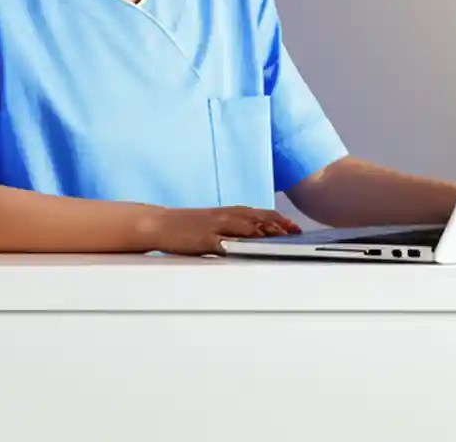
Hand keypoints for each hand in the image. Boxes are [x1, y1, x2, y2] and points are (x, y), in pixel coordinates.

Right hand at [140, 206, 301, 255]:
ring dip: (267, 228)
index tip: (293, 226)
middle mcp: (224, 216)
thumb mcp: (210, 227)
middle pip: (258, 216)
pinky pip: (227, 237)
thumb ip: (229, 231)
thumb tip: (249, 240)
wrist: (158, 224)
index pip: (258, 213)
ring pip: (246, 223)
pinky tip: (255, 242)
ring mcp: (215, 226)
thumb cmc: (183, 228)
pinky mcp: (206, 237)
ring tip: (285, 234)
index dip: (278, 219)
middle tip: (297, 231)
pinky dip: (243, 238)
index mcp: (226, 213)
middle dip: (279, 223)